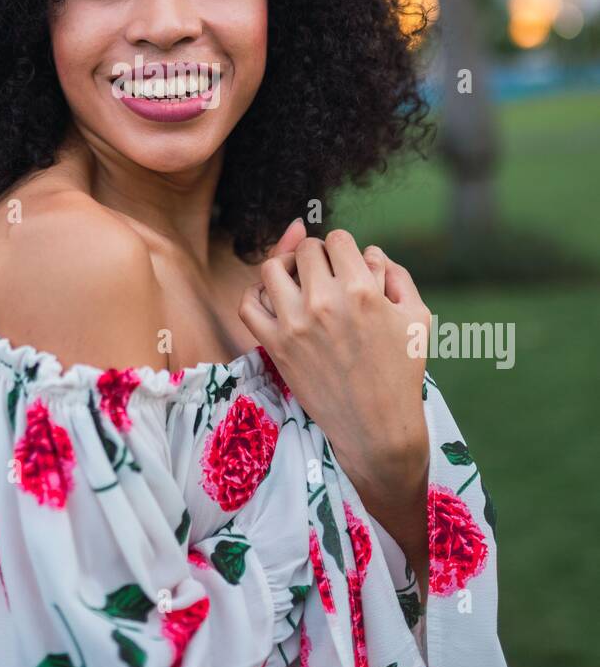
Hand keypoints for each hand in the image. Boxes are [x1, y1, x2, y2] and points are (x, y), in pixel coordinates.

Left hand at [240, 230, 430, 487]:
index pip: (337, 239)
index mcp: (361, 290)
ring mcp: (295, 324)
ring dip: (284, 268)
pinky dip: (257, 295)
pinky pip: (248, 304)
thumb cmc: (401, 371)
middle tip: (323, 273)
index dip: (341, 247)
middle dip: (315, 255)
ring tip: (296, 279)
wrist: (376, 427)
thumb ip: (397, 275)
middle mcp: (324, 301)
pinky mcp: (275, 346)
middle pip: (305, 250)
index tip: (344, 263)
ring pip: (271, 268)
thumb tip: (369, 250)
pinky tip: (274, 299)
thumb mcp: (417, 318)